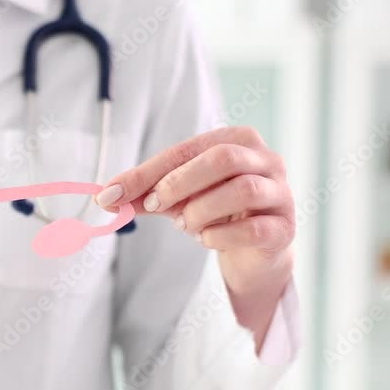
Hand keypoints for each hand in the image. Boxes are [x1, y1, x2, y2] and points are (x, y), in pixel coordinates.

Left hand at [93, 126, 293, 346]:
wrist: (255, 249)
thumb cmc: (214, 211)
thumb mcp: (175, 198)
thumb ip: (144, 194)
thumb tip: (105, 198)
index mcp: (235, 140)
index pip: (186, 149)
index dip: (147, 172)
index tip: (112, 194)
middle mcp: (265, 159)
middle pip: (222, 159)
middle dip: (179, 183)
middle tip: (154, 206)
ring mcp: (280, 193)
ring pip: (243, 190)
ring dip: (201, 211)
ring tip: (186, 225)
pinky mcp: (284, 228)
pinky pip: (254, 228)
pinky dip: (220, 236)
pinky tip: (207, 239)